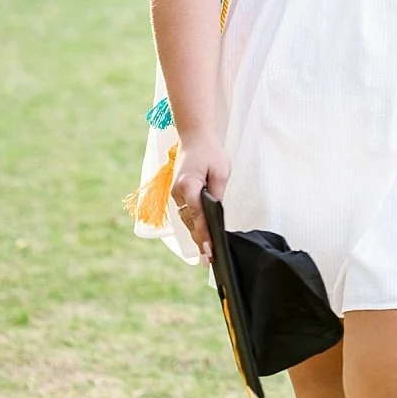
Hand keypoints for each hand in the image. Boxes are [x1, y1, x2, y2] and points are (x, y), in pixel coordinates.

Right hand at [172, 133, 228, 261]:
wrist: (194, 137)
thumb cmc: (209, 151)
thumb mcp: (220, 171)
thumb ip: (217, 193)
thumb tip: (217, 215)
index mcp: (188, 185)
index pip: (197, 215)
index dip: (204, 234)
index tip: (209, 250)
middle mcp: (177, 193)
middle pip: (190, 222)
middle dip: (200, 240)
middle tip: (209, 260)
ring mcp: (175, 195)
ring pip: (187, 220)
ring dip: (196, 235)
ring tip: (207, 254)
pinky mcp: (177, 195)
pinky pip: (185, 214)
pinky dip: (193, 225)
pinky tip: (201, 237)